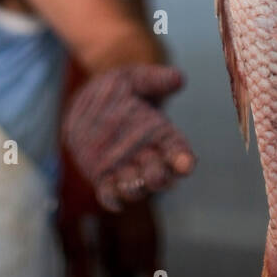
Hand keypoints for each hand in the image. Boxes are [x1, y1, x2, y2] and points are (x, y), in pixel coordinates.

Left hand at [63, 65, 195, 211]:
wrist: (89, 101)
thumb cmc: (121, 88)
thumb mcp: (137, 78)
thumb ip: (156, 79)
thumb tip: (178, 78)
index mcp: (162, 135)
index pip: (178, 151)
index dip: (183, 158)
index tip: (187, 162)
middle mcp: (148, 157)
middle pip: (160, 175)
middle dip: (160, 177)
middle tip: (158, 174)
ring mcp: (126, 170)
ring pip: (136, 189)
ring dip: (136, 188)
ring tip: (132, 181)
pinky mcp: (104, 178)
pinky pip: (110, 195)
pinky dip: (113, 198)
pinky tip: (112, 194)